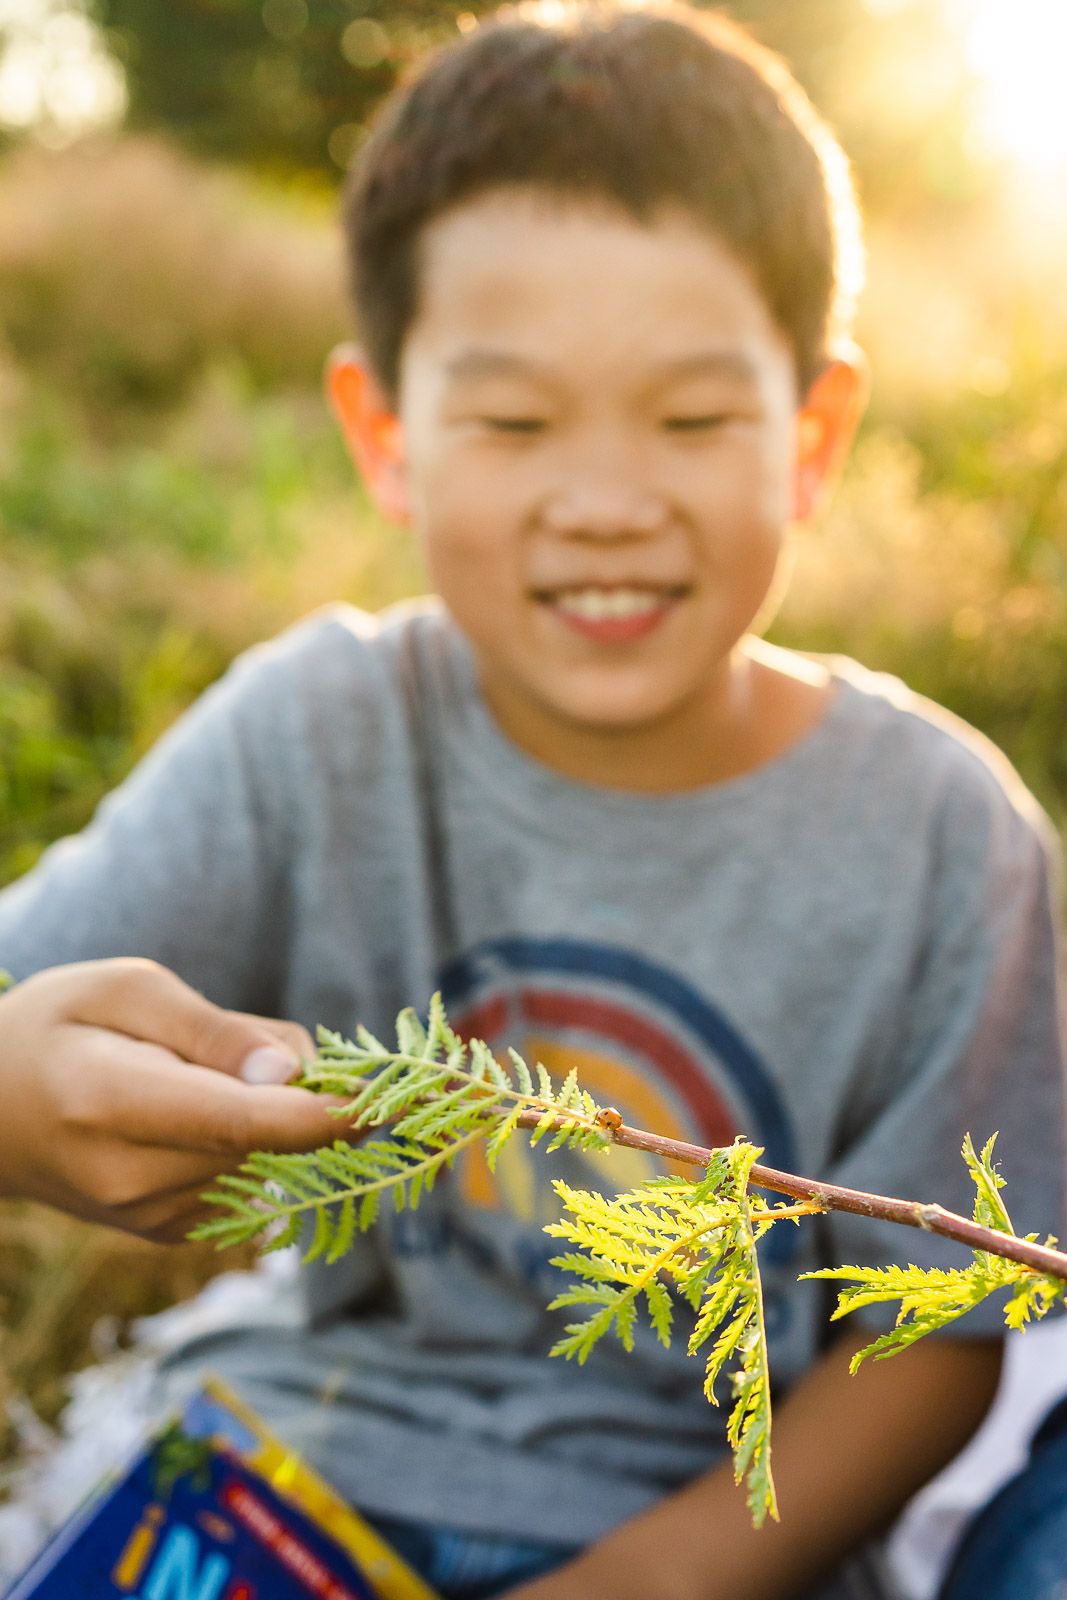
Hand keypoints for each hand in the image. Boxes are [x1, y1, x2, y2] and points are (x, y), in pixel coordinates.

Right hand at [0, 958, 345, 1240]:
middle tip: (283, 1048)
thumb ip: (214, 1031)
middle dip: (308, 1096)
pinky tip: (208, 1108)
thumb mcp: (126, 989)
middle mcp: (133, 1178)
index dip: (332, 1113)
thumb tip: (294, 1073)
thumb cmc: (55, 1026)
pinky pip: (249, 1184)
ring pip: (268, 1166)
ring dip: (279, 1119)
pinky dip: (256, 1144)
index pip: (247, 1124)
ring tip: (211, 1072)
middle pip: (271, 1144)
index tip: (400, 1095)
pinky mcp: (165, 1233)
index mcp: (112, 1104)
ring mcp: (148, 1217)